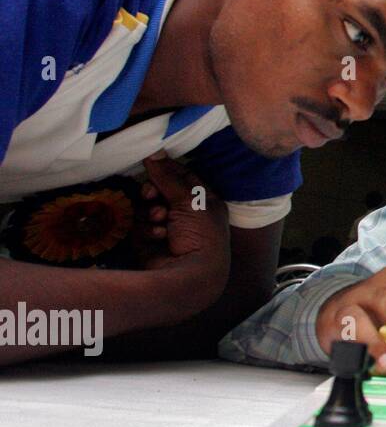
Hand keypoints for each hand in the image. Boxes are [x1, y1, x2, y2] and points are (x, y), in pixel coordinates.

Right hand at [139, 153, 230, 314]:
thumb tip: (154, 152)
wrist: (191, 274)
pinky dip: (148, 229)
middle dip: (153, 191)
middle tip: (151, 194)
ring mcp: (166, 228)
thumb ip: (168, 177)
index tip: (150, 160)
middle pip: (160, 191)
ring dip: (151, 212)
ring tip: (160, 219)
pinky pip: (140, 226)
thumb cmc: (201, 235)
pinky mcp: (148, 242)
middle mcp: (186, 214)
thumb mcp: (190, 202)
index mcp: (204, 202)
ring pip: (146, 208)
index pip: (183, 177)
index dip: (167, 169)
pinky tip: (158, 236)